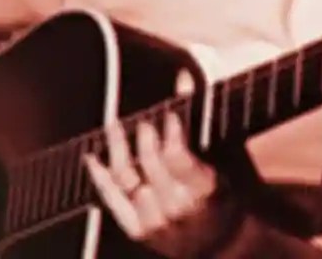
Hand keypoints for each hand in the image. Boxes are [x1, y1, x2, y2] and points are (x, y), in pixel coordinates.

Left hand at [84, 112, 238, 256]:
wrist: (223, 243)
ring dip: (119, 148)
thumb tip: (182, 79)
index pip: (177, 155)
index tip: (168, 112)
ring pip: (127, 177)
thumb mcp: (228, 163)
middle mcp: (176, 206)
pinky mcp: (138, 229)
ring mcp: (154, 220)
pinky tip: (92, 157)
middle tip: (144, 119)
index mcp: (204, 190)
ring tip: (116, 125)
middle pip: (149, 163)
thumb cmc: (227, 197)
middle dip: (145, 136)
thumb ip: (205, 125)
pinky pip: (112, 198)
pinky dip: (100, 176)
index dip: (170, 131)